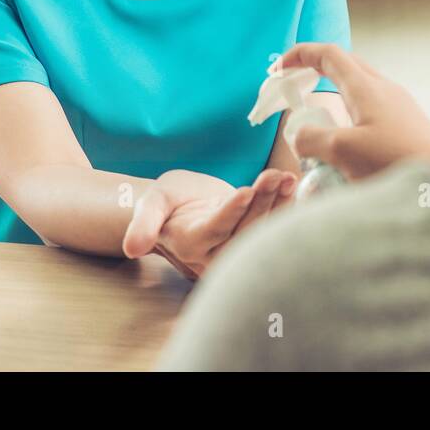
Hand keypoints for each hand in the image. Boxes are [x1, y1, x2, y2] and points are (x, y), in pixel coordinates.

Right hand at [122, 167, 295, 278]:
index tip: (245, 191)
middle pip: (244, 228)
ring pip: (262, 226)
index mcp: (190, 243)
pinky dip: (286, 205)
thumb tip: (133, 248)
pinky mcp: (255, 237)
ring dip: (277, 201)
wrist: (183, 207)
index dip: (231, 212)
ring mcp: (238, 247)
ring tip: (285, 176)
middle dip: (261, 201)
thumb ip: (144, 223)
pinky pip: (273, 224)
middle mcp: (216, 252)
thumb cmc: (167, 202)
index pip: (215, 229)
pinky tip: (295, 185)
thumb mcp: (152, 204)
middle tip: (273, 176)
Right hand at [276, 43, 429, 178]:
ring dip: (332, 91)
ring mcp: (397, 104)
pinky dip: (348, 110)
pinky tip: (344, 136)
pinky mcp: (405, 122)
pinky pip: (370, 105)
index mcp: (365, 87)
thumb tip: (298, 134)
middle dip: (315, 68)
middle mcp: (383, 88)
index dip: (301, 55)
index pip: (328, 54)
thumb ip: (312, 139)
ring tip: (315, 115)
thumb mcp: (343, 151)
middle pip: (344, 64)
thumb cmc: (396, 161)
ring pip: (358, 85)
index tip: (279, 67)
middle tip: (294, 85)